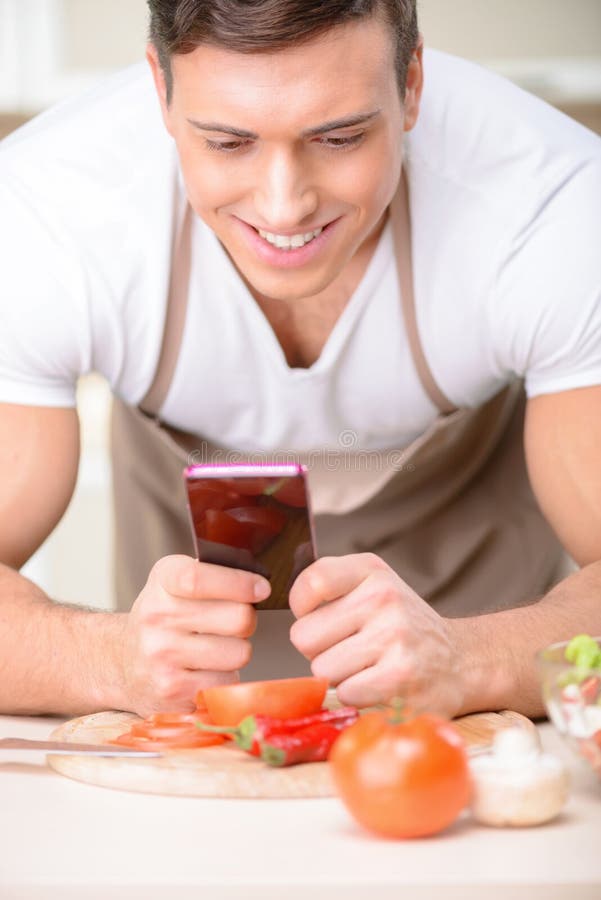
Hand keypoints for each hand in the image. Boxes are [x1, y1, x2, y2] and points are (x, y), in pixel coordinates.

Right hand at [120, 555, 270, 716]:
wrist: (123, 662)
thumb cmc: (163, 619)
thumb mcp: (176, 583)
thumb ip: (213, 574)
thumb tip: (258, 584)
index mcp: (162, 581)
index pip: (199, 578)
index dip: (239, 583)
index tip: (261, 588)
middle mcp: (157, 616)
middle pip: (238, 618)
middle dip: (247, 620)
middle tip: (235, 622)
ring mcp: (162, 654)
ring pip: (239, 652)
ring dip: (238, 651)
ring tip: (218, 647)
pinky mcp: (172, 689)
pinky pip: (227, 682)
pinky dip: (225, 677)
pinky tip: (207, 670)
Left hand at [289, 553, 463, 715]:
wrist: (461, 661)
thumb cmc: (403, 626)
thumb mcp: (374, 586)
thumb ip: (331, 584)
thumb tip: (283, 604)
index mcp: (372, 571)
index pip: (312, 582)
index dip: (302, 606)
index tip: (315, 615)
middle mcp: (384, 597)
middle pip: (304, 636)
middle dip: (319, 650)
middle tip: (349, 649)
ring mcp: (394, 637)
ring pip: (322, 669)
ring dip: (337, 677)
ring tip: (366, 667)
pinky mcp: (400, 677)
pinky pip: (345, 693)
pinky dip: (355, 697)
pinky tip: (378, 686)